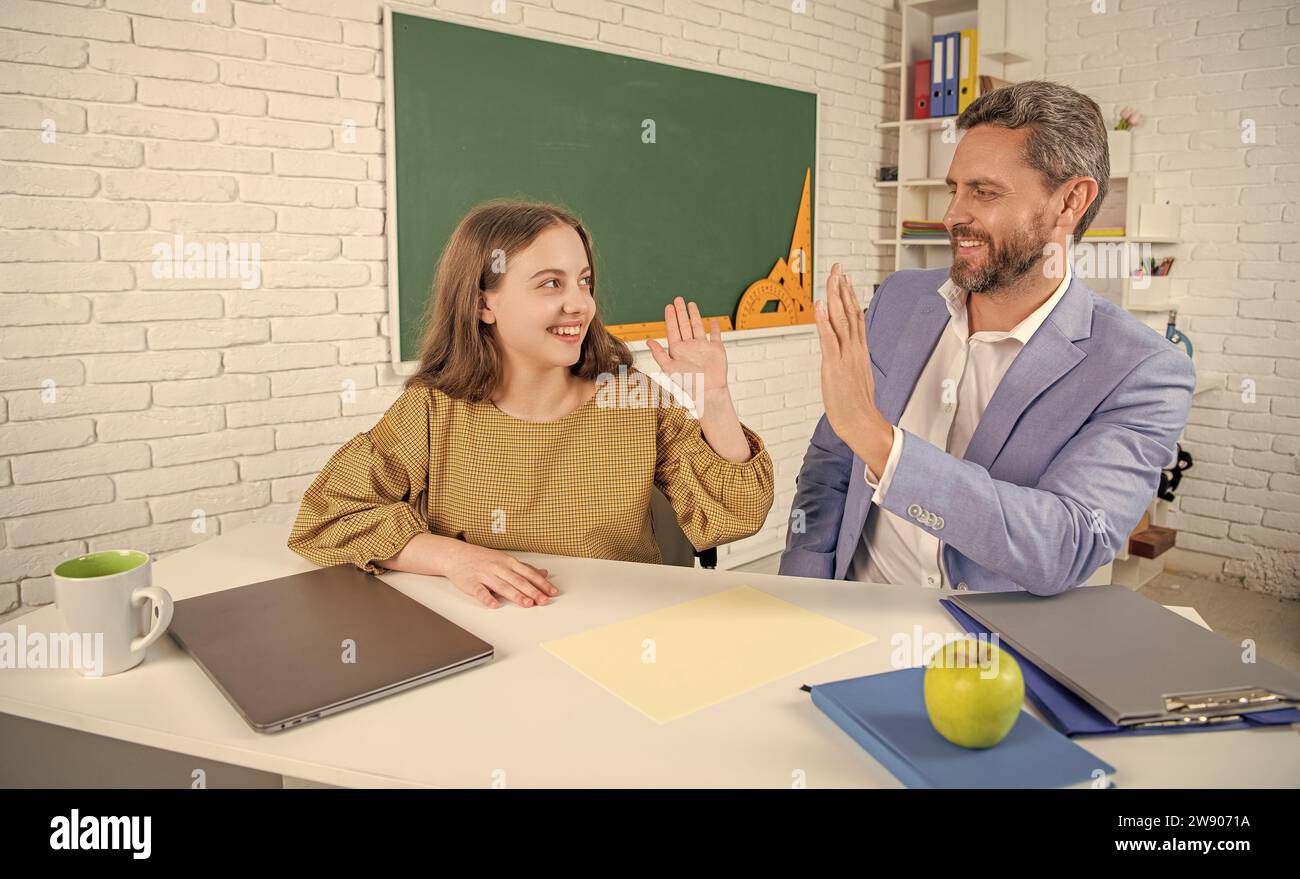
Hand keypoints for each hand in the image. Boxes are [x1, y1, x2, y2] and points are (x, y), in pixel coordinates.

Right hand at [441, 541, 558, 608]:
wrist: (455, 554)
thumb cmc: (482, 558)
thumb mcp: (505, 559)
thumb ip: (524, 568)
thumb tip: (544, 573)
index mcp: (508, 562)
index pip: (528, 573)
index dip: (541, 583)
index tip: (552, 592)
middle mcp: (498, 567)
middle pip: (518, 580)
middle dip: (532, 591)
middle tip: (543, 600)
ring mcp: (485, 575)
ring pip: (502, 586)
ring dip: (516, 595)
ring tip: (527, 603)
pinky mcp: (471, 583)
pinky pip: (480, 592)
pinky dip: (487, 598)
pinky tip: (495, 605)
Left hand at [647, 296, 727, 398]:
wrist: (708, 390)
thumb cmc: (688, 382)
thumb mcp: (669, 368)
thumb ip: (659, 354)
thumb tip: (647, 341)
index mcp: (678, 350)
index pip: (672, 330)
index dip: (670, 317)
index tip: (668, 306)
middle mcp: (689, 347)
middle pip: (684, 325)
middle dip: (680, 312)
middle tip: (678, 299)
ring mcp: (703, 347)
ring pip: (697, 327)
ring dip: (694, 315)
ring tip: (691, 304)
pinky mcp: (716, 349)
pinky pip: (715, 335)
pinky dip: (715, 328)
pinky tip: (713, 321)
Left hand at [813, 263, 893, 473]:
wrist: (862, 423)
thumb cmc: (857, 406)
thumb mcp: (856, 377)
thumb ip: (852, 362)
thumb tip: (847, 355)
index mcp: (860, 351)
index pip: (856, 316)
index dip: (850, 296)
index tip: (846, 279)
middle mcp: (854, 349)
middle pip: (849, 311)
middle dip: (843, 288)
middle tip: (838, 267)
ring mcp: (845, 356)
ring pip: (840, 319)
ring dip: (835, 296)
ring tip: (832, 276)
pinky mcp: (834, 366)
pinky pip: (828, 338)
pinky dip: (824, 320)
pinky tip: (821, 304)